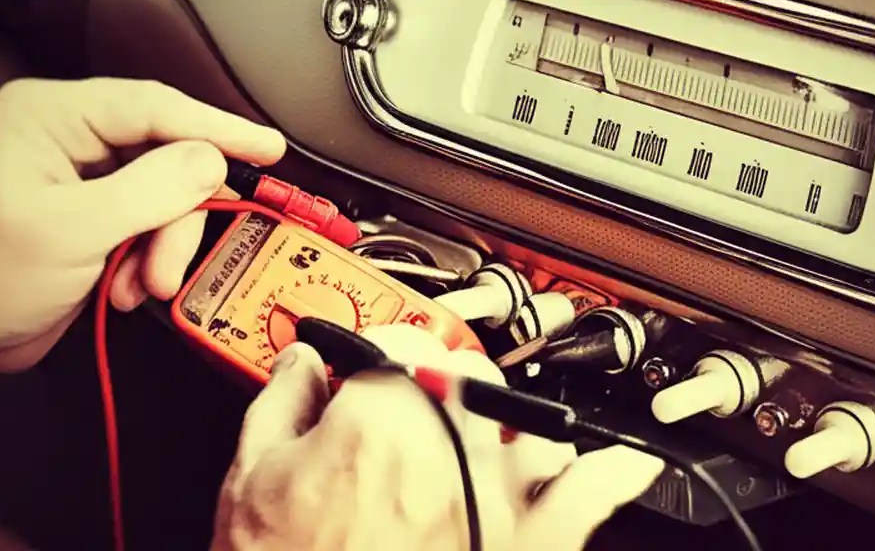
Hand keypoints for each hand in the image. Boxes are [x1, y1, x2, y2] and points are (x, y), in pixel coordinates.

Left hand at [0, 77, 284, 388]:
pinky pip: (152, 224)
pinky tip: (121, 287)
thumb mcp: (71, 231)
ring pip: (166, 196)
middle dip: (176, 217)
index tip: (267, 147)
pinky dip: (148, 260)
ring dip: (162, 248)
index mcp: (50, 116)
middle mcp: (69, 137)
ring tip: (140, 285)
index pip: (154, 106)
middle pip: (168, 156)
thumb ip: (150, 191)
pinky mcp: (95, 215)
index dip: (217, 128)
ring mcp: (83, 177)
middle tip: (168, 264)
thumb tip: (211, 160)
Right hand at [211, 325, 664, 550]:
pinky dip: (614, 473)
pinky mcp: (531, 545)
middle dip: (443, 382)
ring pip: (535, 428)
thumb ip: (280, 402)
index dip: (379, 354)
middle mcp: (451, 447)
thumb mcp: (250, 479)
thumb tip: (299, 362)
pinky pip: (590, 497)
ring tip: (496, 442)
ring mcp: (499, 499)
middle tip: (421, 407)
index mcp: (382, 418)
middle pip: (471, 376)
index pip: (399, 344)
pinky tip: (623, 462)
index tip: (370, 369)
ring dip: (518, 427)